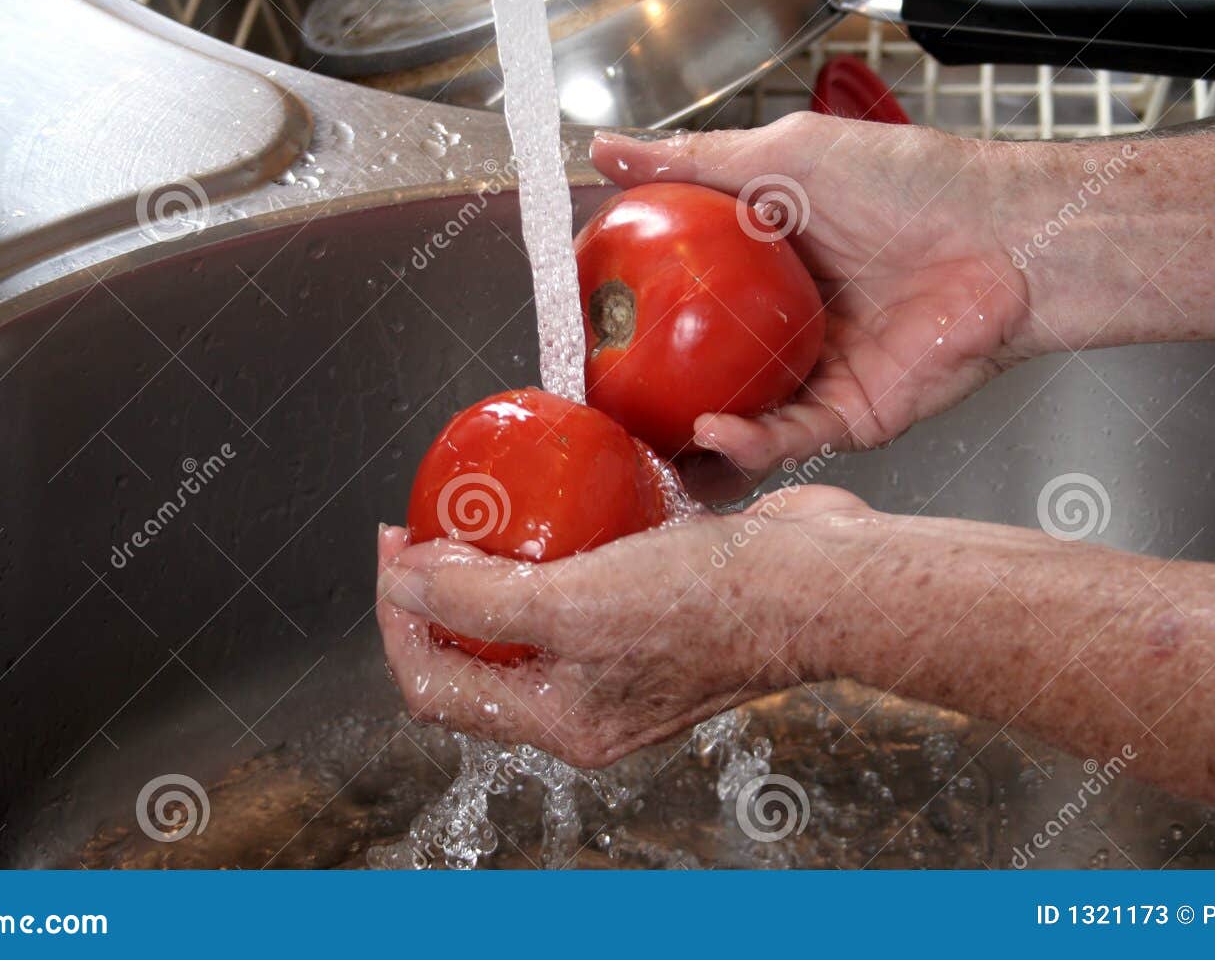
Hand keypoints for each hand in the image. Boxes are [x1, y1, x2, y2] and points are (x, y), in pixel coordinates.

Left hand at [375, 486, 873, 767]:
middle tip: (427, 523)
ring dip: (503, 559)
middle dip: (441, 587)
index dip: (399, 619)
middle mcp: (591, 696)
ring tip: (485, 504)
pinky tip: (561, 492)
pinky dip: (566, 538)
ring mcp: (626, 651)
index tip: (395, 548)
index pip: (439, 686)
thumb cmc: (714, 605)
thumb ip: (480, 598)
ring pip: (535, 609)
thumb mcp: (575, 604)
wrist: (819, 581)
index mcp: (564, 721)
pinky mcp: (658, 604)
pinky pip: (590, 574)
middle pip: (481, 648)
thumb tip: (406, 583)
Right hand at [591, 114, 1034, 492]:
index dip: (631, 319)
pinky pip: (788, 436)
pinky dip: (746, 440)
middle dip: (648, 401)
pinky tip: (711, 430)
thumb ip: (690, 162)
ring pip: (737, 420)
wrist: (1006, 236)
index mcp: (761, 269)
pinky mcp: (852, 416)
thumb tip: (604, 149)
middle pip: (699, 373)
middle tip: (599, 409)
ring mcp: (815, 376)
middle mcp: (782, 328)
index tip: (581, 328)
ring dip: (687, 439)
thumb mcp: (783, 155)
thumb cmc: (914, 183)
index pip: (678, 302)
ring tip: (640, 443)